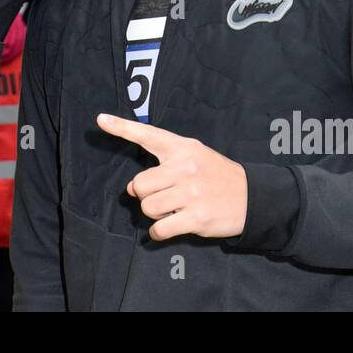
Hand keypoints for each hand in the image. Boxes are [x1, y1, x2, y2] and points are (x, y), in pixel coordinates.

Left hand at [97, 113, 246, 241]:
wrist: (251, 196)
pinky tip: (167, 228)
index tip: (101, 119)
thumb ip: (163, 166)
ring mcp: (191, 193)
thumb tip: (131, 188)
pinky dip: (158, 232)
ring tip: (170, 210)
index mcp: (183, 148)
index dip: (122, 127)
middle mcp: (185, 167)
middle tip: (162, 196)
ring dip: (154, 214)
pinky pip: (160, 228)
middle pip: (139, 185)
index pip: (148, 134)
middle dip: (145, 195)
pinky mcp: (196, 217)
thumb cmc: (216, 175)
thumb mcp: (194, 157)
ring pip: (147, 208)